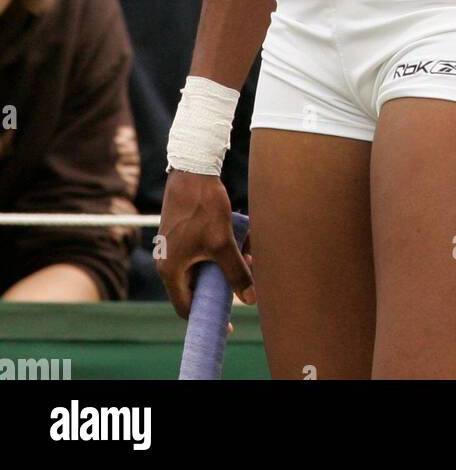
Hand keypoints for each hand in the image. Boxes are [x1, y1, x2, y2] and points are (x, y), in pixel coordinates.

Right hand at [155, 170, 255, 320]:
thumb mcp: (223, 243)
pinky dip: (217, 253)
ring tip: (247, 258)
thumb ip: (236, 272)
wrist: (192, 171)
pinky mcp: (179, 234)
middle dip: (221, 288)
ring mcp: (171, 247)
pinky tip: (239, 243)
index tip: (225, 323)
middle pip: (194, 288)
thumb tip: (251, 299)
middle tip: (243, 286)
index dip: (206, 317)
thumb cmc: (204, 207)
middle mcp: (166, 262)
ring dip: (222, 268)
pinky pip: (199, 253)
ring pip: (200, 268)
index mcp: (170, 270)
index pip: (186, 307)